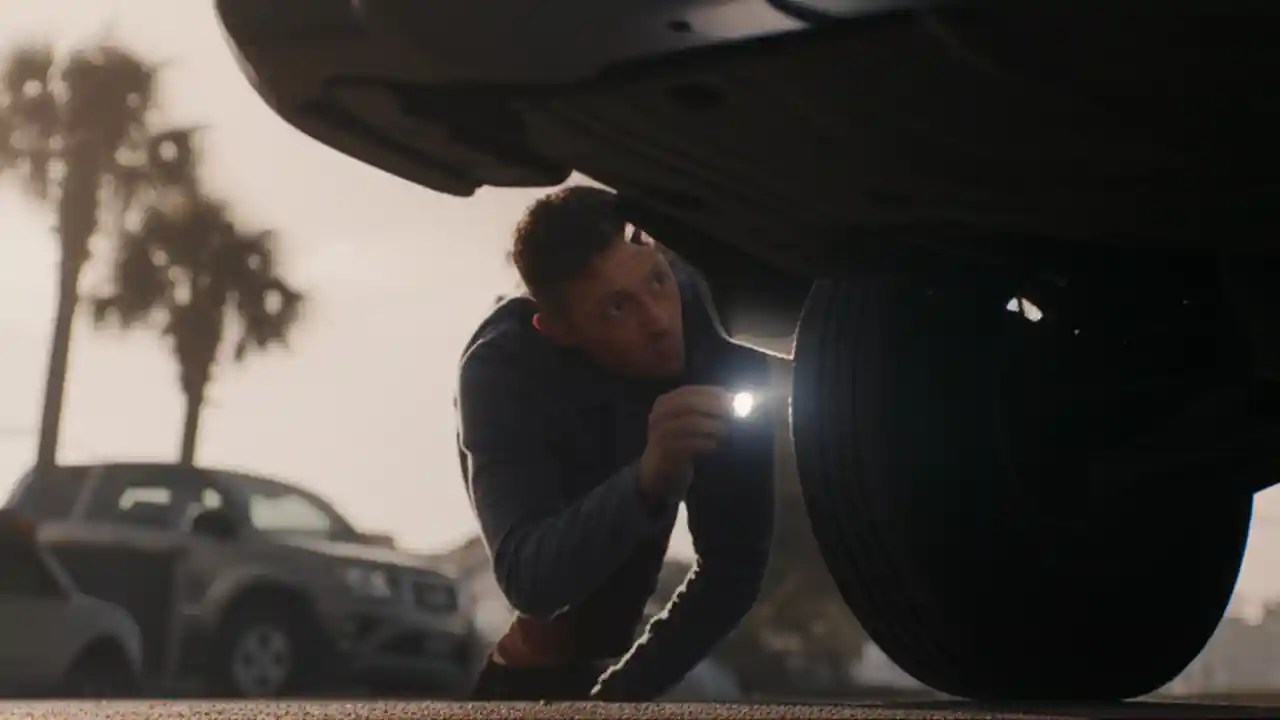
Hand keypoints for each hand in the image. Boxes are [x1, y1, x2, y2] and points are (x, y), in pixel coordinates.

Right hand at [638, 385, 732, 502]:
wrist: (660, 470)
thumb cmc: (680, 441)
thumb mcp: (689, 421)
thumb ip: (707, 409)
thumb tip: (734, 399)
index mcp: (664, 402)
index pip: (689, 391)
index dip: (711, 393)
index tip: (731, 399)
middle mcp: (658, 415)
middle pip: (689, 404)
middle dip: (714, 407)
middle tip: (732, 414)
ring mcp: (659, 433)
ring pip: (690, 423)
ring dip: (713, 426)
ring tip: (726, 432)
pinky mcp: (665, 452)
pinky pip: (689, 445)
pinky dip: (706, 443)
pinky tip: (715, 445)